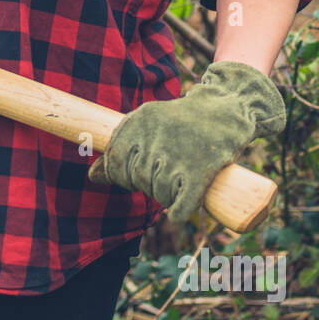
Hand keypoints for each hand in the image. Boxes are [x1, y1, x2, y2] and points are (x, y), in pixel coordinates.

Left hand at [88, 61, 285, 222]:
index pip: (114, 161)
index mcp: (139, 122)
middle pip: (138, 179)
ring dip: (166, 198)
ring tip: (178, 184)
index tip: (135, 176)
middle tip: (163, 177)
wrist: (226, 107)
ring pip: (159, 193)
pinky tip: (178, 212)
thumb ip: (120, 148)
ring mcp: (179, 154)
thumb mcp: (147, 124)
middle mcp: (156, 137)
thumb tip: (92, 177)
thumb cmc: (180, 121)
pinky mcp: (202, 170)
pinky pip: (182, 203)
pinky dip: (179, 212)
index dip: (121, 175)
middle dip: (146, 185)